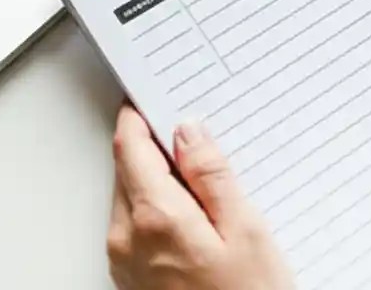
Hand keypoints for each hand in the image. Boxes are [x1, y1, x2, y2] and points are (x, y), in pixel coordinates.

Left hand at [107, 105, 293, 289]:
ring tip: (207, 190)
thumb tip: (189, 133)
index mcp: (155, 217)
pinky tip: (196, 220)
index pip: (130, 145)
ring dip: (158, 181)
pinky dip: (157, 210)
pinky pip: (135, 225)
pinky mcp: (130, 276)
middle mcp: (128, 238)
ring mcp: (124, 260)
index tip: (157, 98)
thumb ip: (212, 176)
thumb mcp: (245, 232)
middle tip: (197, 140)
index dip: (140, 115)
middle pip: (128, 168)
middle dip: (155, 147)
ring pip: (131, 196)